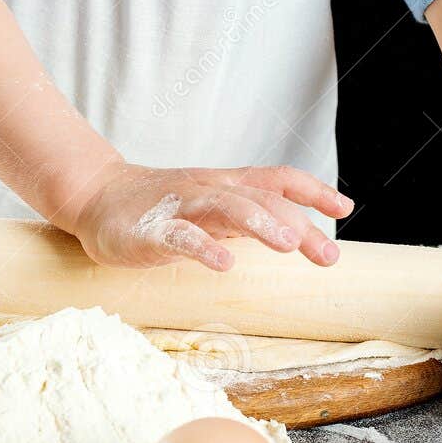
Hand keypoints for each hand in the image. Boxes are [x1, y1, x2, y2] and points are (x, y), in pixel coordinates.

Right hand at [69, 161, 350, 272]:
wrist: (96, 196)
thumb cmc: (162, 205)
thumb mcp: (213, 205)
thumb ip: (251, 214)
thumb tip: (298, 231)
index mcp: (226, 184)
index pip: (276, 179)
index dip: (312, 190)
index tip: (344, 207)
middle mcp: (209, 189)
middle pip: (260, 198)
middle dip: (297, 225)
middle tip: (328, 254)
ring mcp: (181, 207)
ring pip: (225, 207)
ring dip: (259, 223)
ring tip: (286, 243)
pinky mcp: (151, 230)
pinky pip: (180, 237)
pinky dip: (203, 247)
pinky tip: (223, 263)